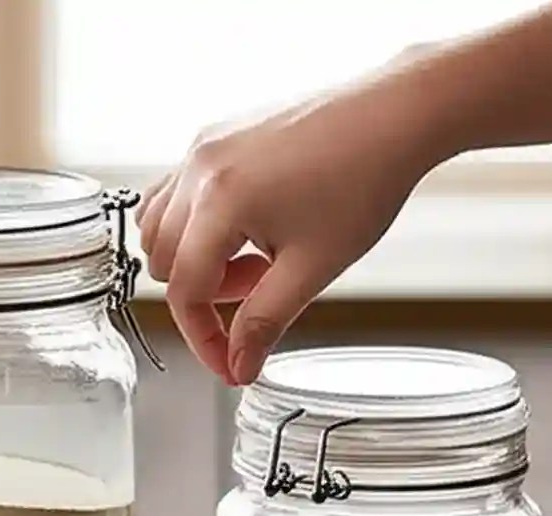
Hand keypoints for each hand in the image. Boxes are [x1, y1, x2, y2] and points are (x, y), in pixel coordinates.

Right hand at [136, 74, 445, 384]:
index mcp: (218, 202)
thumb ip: (265, 322)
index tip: (230, 363)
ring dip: (195, 258)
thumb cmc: (365, 179)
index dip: (205, 338)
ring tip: (255, 256)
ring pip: (158, 228)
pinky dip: (193, 224)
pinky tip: (240, 227)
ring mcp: (200, 149)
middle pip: (165, 262)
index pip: (185, 292)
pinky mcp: (211, 137)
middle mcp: (197, 171)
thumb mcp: (314, 266)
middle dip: (208, 292)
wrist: (393, 114)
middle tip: (263, 287)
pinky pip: (172, 193)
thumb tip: (238, 366)